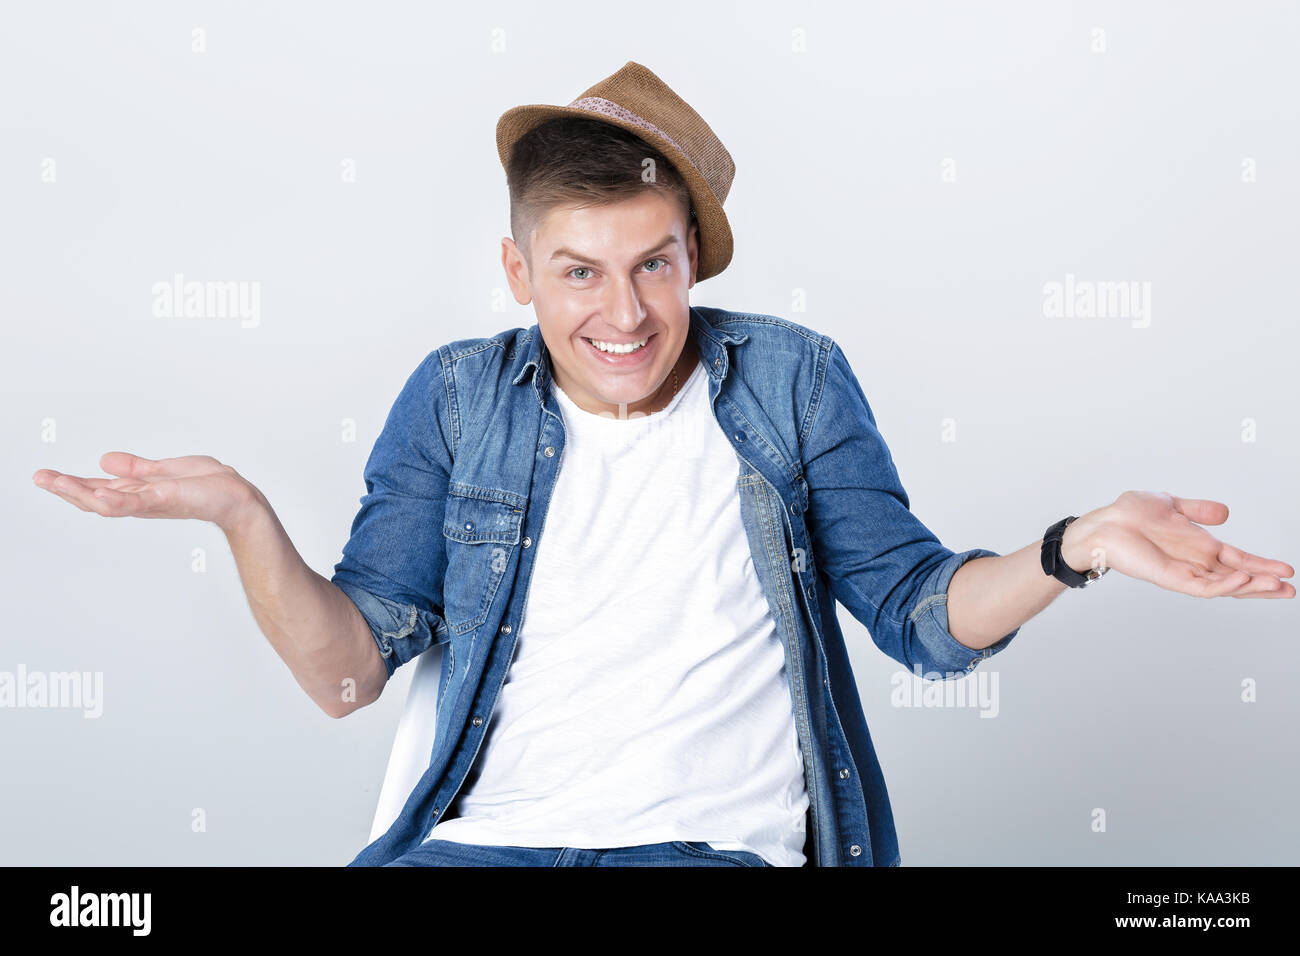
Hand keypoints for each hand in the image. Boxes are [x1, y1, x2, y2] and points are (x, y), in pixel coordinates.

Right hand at [33, 452, 260, 533]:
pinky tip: (98, 494)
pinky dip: (116, 499)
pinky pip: (137, 502)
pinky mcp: (167, 500)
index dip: (70, 483)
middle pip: (95, 498)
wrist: (239, 499)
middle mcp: (141, 501)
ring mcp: (152, 503)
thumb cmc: (210, 486)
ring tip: (56, 483)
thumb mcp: (166, 471)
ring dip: (80, 493)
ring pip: (108, 502)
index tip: (44, 475)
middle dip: (66, 488)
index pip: (98, 488)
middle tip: (38, 477)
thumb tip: (104, 461)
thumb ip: (137, 469)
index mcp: (139, 492)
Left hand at [1062, 491, 1294, 598]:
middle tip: (1290, 589)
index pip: (1238, 560)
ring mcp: (1184, 572)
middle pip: (1237, 578)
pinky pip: (1201, 587)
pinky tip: (1241, 578)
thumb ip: (1199, 510)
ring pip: (1224, 586)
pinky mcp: (1170, 578)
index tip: (1287, 571)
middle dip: (1264, 584)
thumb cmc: (1130, 514)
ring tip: (1276, 587)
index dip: (1262, 566)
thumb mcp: (1172, 505)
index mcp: (1199, 547)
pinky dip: (1223, 585)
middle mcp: (1195, 563)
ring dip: (1250, 587)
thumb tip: (1225, 514)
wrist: (1103, 522)